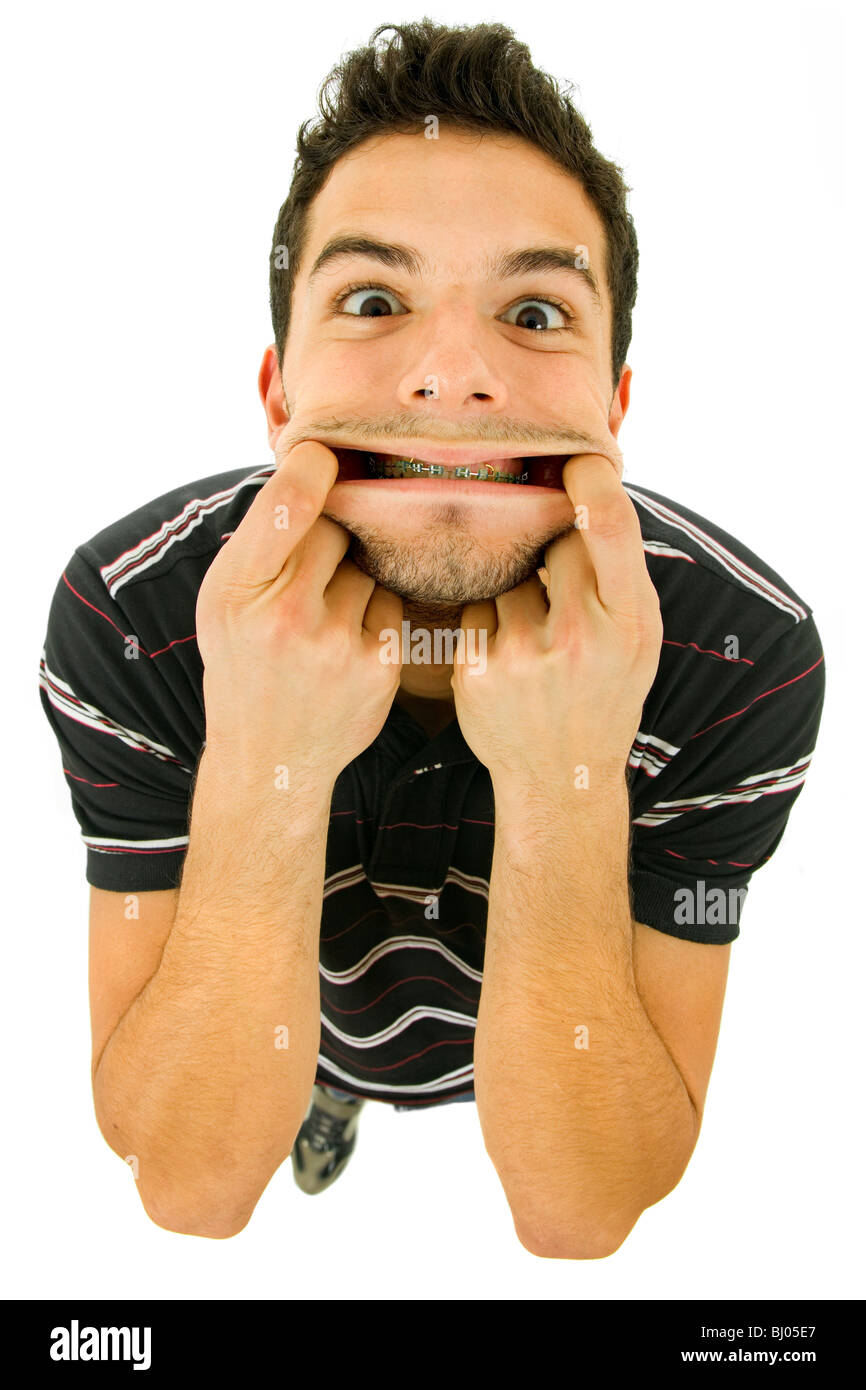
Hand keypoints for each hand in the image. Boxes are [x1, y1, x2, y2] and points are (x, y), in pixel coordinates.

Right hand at [195, 430, 403, 791]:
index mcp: (237, 593)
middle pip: (335, 528)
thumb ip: (258, 543)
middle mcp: (286, 616)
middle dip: (330, 535)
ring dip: (354, 578)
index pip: (285, 506)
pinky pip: (389, 600)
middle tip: (309, 572)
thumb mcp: (222, 603)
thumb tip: (312, 466)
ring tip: (322, 621)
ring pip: (367, 564)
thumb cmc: (243, 665)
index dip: (312, 469)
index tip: (324, 455)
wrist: (269, 756)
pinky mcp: (378, 663)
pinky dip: (374, 611)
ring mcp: (336, 643)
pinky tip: (347, 642)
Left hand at [450, 453, 662, 799]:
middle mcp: (579, 636)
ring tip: (537, 643)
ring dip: (518, 592)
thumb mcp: (638, 637)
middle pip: (553, 540)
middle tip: (563, 588)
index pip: (611, 527)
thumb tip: (593, 486)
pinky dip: (489, 620)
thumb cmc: (605, 692)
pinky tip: (508, 659)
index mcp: (630, 623)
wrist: (562, 775)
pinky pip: (478, 606)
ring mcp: (523, 653)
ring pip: (509, 574)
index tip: (577, 461)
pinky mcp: (478, 667)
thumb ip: (622, 572)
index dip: (591, 481)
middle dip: (554, 548)